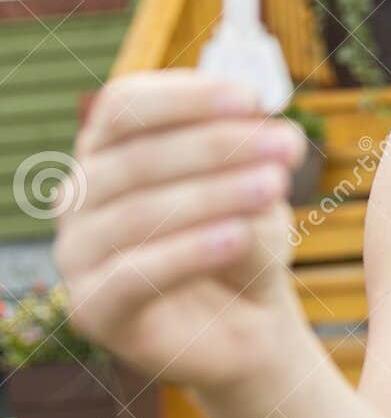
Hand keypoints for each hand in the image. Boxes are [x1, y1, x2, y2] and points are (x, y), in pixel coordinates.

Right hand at [53, 69, 308, 391]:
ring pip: (137, 213)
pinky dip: (188, 252)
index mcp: (108, 147)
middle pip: (137, 156)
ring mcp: (77, 252)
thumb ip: (255, 161)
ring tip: (274, 186)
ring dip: (213, 194)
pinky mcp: (92, 308)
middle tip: (286, 147)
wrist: (248, 320)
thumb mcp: (256, 188)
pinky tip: (237, 236)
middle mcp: (80, 193)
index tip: (254, 99)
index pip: (126, 105)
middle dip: (218, 145)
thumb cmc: (244, 236)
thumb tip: (274, 134)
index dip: (187, 97)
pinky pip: (131, 275)